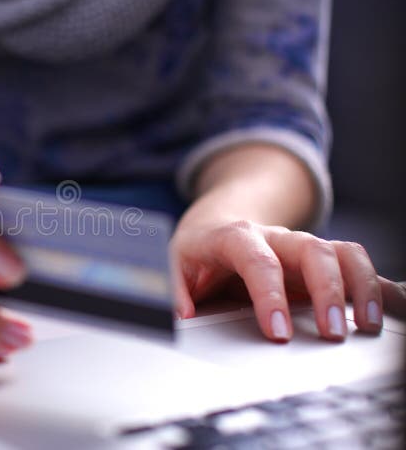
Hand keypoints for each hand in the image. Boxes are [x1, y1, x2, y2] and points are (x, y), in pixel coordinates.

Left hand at [170, 219, 385, 341]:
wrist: (216, 224)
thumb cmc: (196, 250)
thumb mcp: (172, 263)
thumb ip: (172, 287)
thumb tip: (181, 313)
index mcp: (235, 237)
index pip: (256, 259)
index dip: (269, 294)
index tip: (278, 332)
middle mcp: (275, 237)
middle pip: (311, 250)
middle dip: (327, 290)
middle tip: (332, 333)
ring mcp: (301, 247)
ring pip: (342, 252)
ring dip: (360, 287)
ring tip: (367, 325)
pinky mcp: (320, 261)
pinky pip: (356, 265)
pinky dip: (376, 286)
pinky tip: (390, 307)